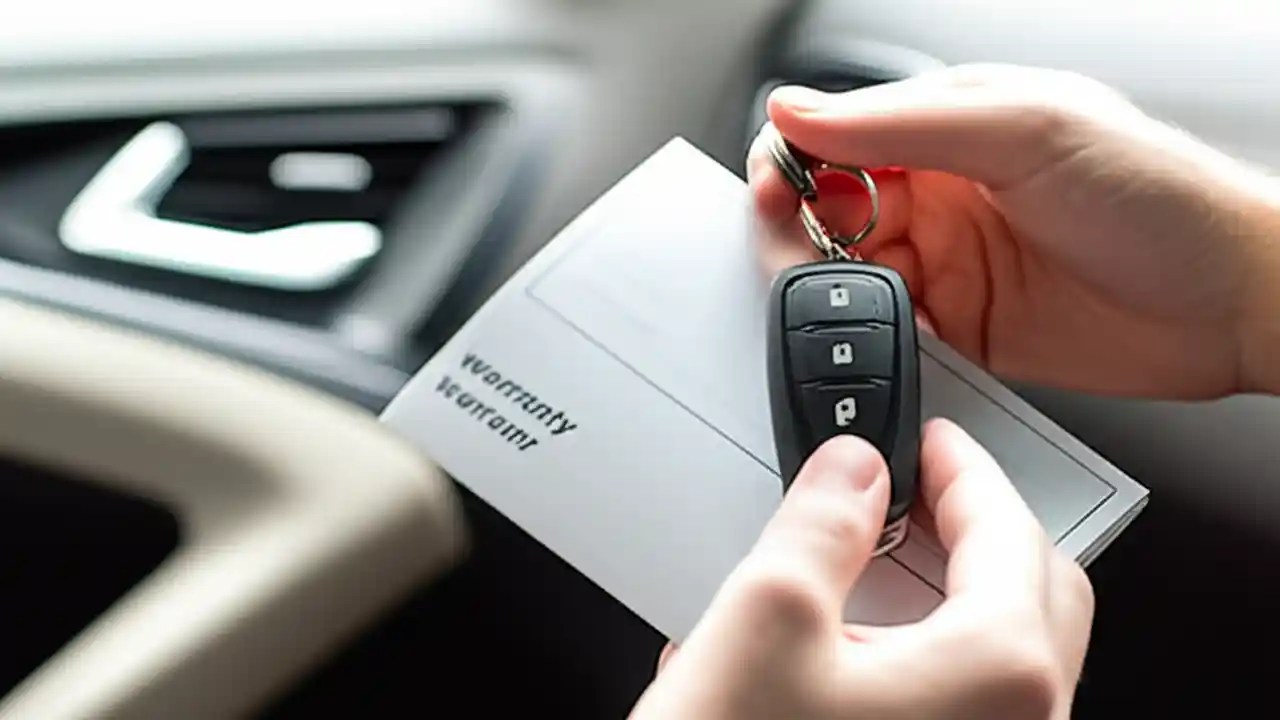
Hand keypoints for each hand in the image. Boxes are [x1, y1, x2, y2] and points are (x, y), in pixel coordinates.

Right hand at [627, 420, 1092, 719]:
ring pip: (1001, 650)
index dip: (961, 464)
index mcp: (996, 670)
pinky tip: (843, 648)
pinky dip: (925, 651)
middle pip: (1033, 588)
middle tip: (918, 487)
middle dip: (978, 525)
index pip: (1010, 527)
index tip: (928, 436)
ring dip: (951, 589)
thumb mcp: (764, 619)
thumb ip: (821, 522)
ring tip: (873, 560)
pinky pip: (963, 702)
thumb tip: (853, 472)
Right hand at [748, 63, 1279, 398]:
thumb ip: (902, 122)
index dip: (793, 162)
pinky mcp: (961, 329)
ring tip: (848, 299)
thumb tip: (797, 111)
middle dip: (797, 232)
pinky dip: (869, 339)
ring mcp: (948, 264)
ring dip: (829, 290)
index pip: (836, 135)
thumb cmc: (1159, 197)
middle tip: (802, 256)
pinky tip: (880, 337)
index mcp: (949, 129)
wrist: (1232, 303)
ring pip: (844, 276)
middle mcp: (940, 195)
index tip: (778, 191)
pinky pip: (887, 333)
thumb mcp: (1025, 129)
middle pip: (824, 212)